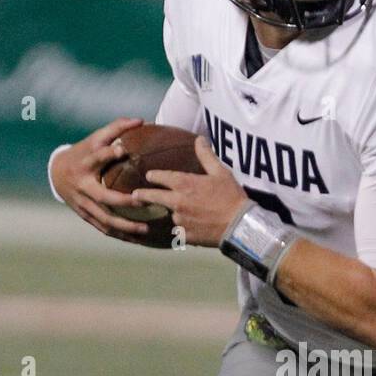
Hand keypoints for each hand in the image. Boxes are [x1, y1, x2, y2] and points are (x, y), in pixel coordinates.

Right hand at [50, 117, 154, 239]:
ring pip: (105, 218)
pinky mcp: (85, 215)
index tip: (123, 150)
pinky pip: (103, 228)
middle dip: (124, 201)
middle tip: (145, 201)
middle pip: (104, 196)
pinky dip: (120, 234)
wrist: (57, 172)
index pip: (96, 156)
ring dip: (125, 225)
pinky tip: (136, 239)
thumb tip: (141, 120)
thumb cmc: (84, 152)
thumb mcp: (94, 138)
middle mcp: (83, 185)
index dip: (108, 152)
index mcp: (85, 162)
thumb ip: (116, 128)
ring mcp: (83, 203)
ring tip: (146, 229)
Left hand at [133, 135, 249, 246]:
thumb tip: (199, 139)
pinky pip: (179, 232)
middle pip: (153, 197)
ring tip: (181, 213)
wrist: (240, 225)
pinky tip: (190, 228)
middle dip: (142, 195)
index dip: (153, 176)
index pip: (160, 177)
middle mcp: (177, 202)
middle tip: (135, 195)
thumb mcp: (221, 172)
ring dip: (172, 213)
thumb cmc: (231, 196)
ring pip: (170, 215)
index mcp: (184, 184)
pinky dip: (182, 230)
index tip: (148, 176)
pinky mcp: (186, 236)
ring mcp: (180, 220)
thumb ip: (206, 156)